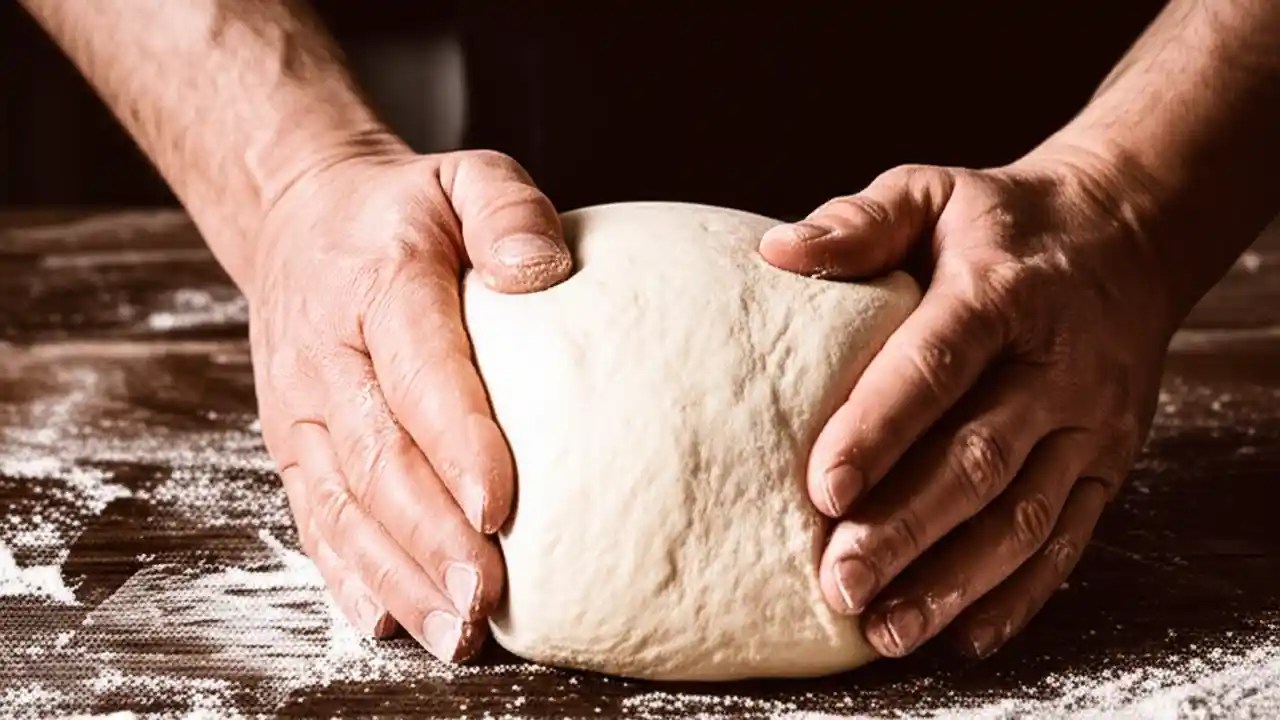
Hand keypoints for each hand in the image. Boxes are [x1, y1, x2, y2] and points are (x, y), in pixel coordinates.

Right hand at [248, 145, 570, 661]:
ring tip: (454, 630)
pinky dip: (348, 575)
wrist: (302, 219)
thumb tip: (541, 269)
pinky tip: (388, 621)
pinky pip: (314, 518)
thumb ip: (508, 208)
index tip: (499, 504)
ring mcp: (301, 409)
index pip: (416, 370)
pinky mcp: (294, 445)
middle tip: (485, 596)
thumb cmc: (407, 212)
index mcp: (377, 284)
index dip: (455, 440)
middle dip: (431, 536)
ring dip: (396, 575)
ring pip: (342, 505)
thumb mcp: (467, 175)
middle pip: (377, 458)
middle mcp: (327, 356)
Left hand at [760, 148, 1173, 658]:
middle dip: (907, 527)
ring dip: (955, 581)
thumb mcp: (932, 192)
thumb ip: (860, 223)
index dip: (881, 428)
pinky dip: (1018, 595)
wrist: (1123, 236)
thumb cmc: (1001, 221)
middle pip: (979, 458)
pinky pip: (1067, 541)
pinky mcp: (1107, 464)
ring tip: (885, 629)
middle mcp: (1055, 366)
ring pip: (1024, 517)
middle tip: (839, 582)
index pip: (938, 364)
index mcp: (1002, 291)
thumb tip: (776, 253)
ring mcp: (1089, 424)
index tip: (821, 487)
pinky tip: (962, 635)